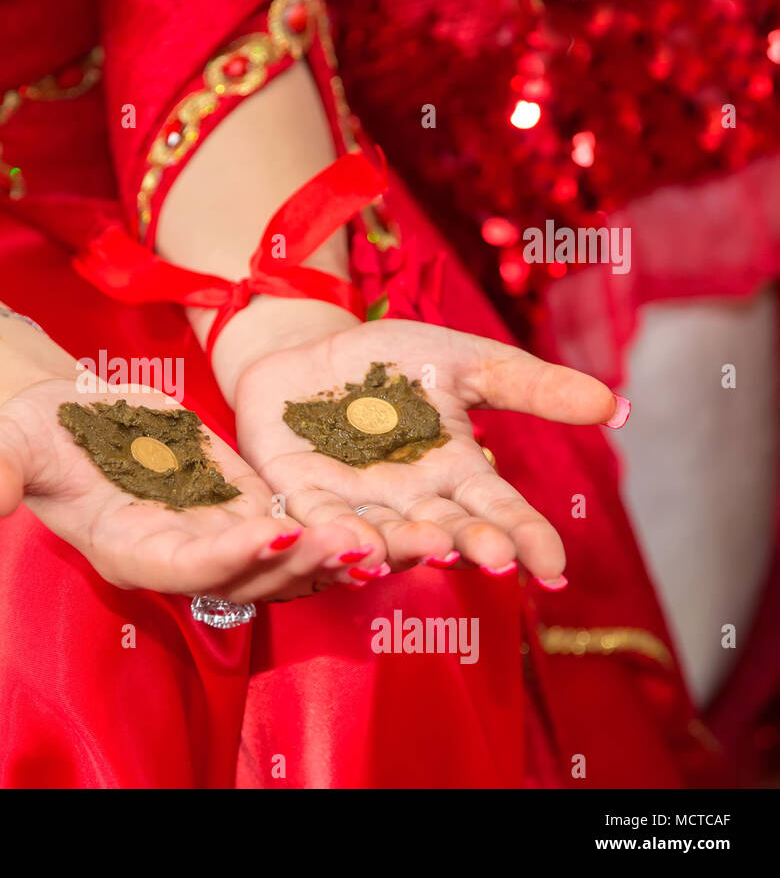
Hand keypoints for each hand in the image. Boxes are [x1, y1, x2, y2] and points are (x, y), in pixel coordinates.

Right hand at [0, 378, 381, 602]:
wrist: (62, 419)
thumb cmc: (28, 434)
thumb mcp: (2, 442)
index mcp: (129, 551)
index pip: (185, 565)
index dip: (231, 552)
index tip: (275, 526)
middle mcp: (182, 556)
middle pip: (253, 573)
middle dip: (307, 561)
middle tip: (362, 542)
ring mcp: (219, 533)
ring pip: (289, 559)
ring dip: (340, 554)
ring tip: (397, 539)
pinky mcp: (245, 503)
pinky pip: (299, 522)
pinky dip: (340, 524)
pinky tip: (390, 514)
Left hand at [231, 318, 624, 586]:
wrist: (309, 351)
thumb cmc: (391, 362)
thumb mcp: (465, 361)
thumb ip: (529, 386)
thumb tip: (615, 405)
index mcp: (456, 475)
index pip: (500, 513)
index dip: (527, 539)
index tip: (554, 566)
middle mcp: (411, 502)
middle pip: (447, 532)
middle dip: (470, 545)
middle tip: (495, 558)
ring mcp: (356, 505)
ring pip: (385, 536)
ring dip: (406, 547)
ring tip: (429, 550)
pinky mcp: (301, 496)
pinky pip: (320, 522)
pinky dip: (336, 535)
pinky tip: (355, 546)